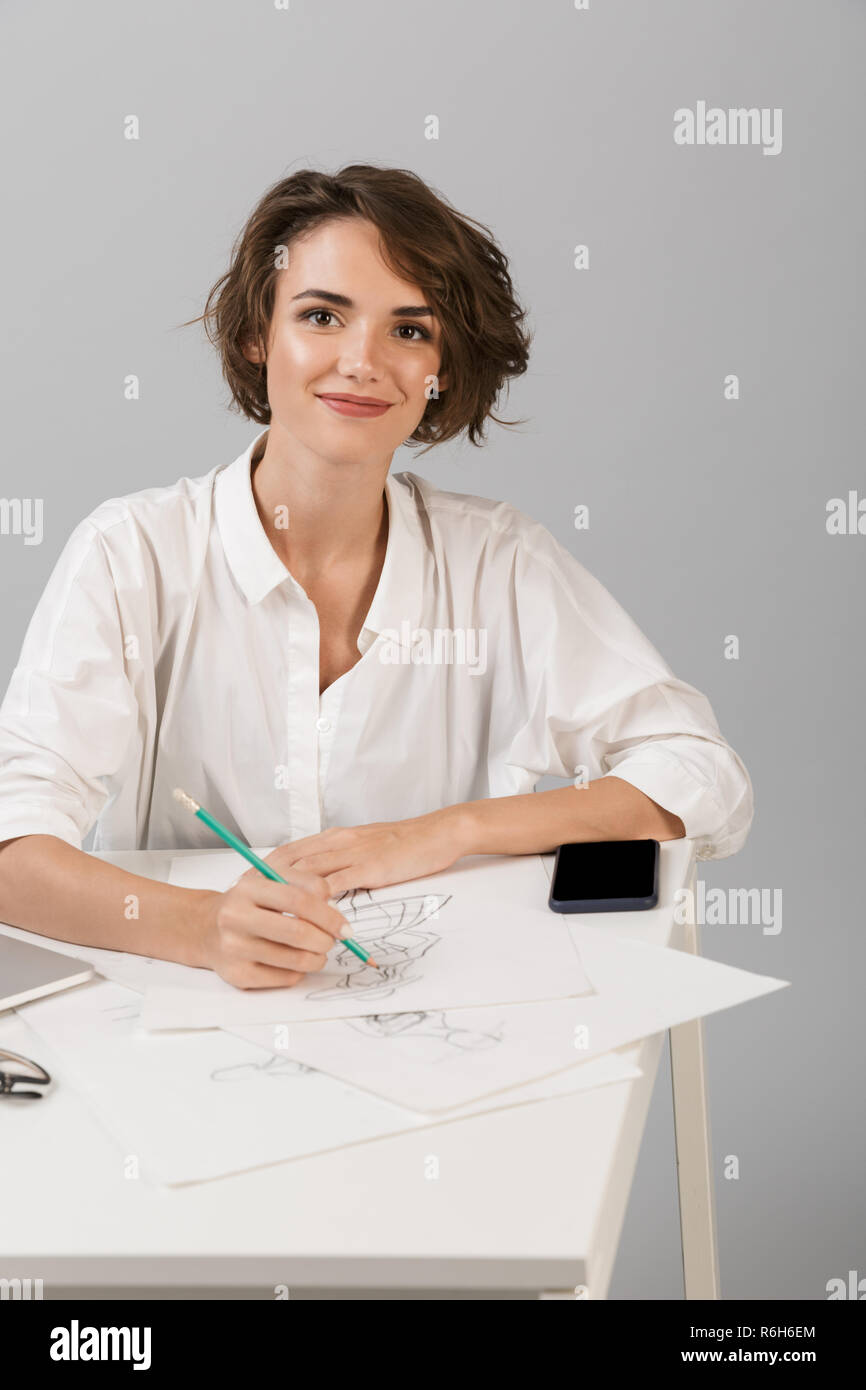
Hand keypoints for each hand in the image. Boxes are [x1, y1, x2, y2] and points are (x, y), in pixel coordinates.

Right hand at [195, 864, 349, 989]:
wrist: (205, 928)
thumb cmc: (247, 904)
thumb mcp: (270, 882)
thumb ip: (304, 885)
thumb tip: (335, 909)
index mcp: (248, 888)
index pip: (299, 900)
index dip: (329, 915)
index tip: (344, 926)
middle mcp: (236, 917)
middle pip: (298, 933)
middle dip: (326, 940)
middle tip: (334, 940)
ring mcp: (234, 948)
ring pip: (295, 960)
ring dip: (317, 958)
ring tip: (318, 951)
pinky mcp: (237, 975)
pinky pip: (284, 978)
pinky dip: (300, 972)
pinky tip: (296, 962)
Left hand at [261, 807, 469, 894]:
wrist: (438, 833)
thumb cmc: (406, 843)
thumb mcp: (366, 846)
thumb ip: (343, 861)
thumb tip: (323, 882)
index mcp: (335, 837)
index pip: (290, 850)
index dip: (264, 866)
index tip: (244, 882)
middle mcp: (338, 842)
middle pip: (290, 860)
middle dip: (262, 879)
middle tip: (240, 896)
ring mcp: (353, 853)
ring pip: (307, 871)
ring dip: (282, 891)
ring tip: (260, 909)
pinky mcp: (370, 867)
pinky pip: (337, 884)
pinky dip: (317, 900)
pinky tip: (303, 914)